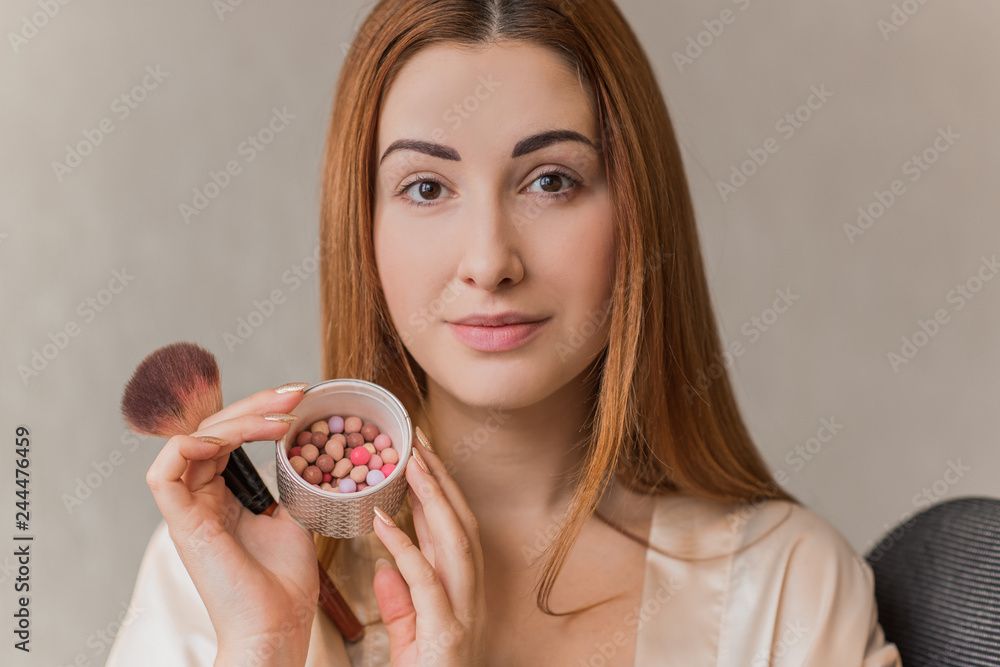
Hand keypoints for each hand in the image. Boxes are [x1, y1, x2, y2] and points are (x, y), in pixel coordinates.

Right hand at [144, 386, 316, 665]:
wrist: (277, 629)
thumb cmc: (283, 585)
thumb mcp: (293, 519)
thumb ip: (289, 484)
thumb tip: (304, 450)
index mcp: (223, 498)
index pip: (231, 436)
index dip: (261, 410)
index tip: (301, 399)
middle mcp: (201, 500)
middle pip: (214, 431)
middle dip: (257, 404)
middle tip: (297, 393)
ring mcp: (188, 511)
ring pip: (193, 441)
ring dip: (237, 421)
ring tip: (281, 418)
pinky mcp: (181, 525)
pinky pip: (164, 473)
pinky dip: (189, 447)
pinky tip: (226, 439)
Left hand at [372, 427, 487, 666]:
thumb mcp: (411, 636)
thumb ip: (402, 598)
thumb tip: (385, 564)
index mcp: (461, 592)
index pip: (454, 529)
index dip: (440, 490)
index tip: (419, 456)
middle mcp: (470, 596)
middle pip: (461, 524)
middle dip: (441, 481)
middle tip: (416, 443)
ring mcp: (464, 613)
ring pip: (455, 542)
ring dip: (432, 500)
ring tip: (408, 465)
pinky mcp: (448, 633)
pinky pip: (427, 580)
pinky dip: (406, 547)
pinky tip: (386, 521)